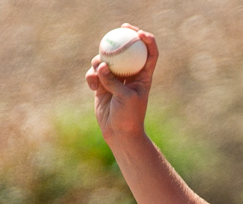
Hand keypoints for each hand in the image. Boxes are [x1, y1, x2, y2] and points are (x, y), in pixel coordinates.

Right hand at [86, 25, 158, 142]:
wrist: (119, 133)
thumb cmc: (129, 117)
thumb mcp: (125, 98)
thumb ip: (113, 81)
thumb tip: (102, 65)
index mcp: (144, 75)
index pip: (150, 53)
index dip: (147, 40)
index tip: (139, 34)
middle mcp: (130, 74)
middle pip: (127, 49)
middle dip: (121, 37)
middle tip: (115, 31)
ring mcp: (115, 78)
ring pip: (106, 60)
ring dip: (99, 63)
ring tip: (98, 73)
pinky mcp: (102, 84)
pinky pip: (94, 73)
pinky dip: (92, 78)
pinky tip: (93, 88)